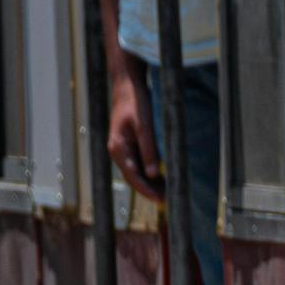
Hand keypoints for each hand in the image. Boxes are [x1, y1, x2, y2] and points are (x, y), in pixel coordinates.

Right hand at [108, 67, 162, 196]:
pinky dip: (149, 171)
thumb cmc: (135, 102)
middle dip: (149, 189)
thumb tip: (152, 174)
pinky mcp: (129, 144)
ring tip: (167, 191)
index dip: (147, 190)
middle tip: (167, 200)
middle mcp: (118, 151)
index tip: (160, 200)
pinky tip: (161, 175)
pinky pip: (139, 162)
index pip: (132, 176)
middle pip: (133, 177)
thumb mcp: (144, 126)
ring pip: (136, 171)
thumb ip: (149, 150)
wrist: (127, 85)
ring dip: (150, 182)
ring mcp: (123, 148)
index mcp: (118, 148)